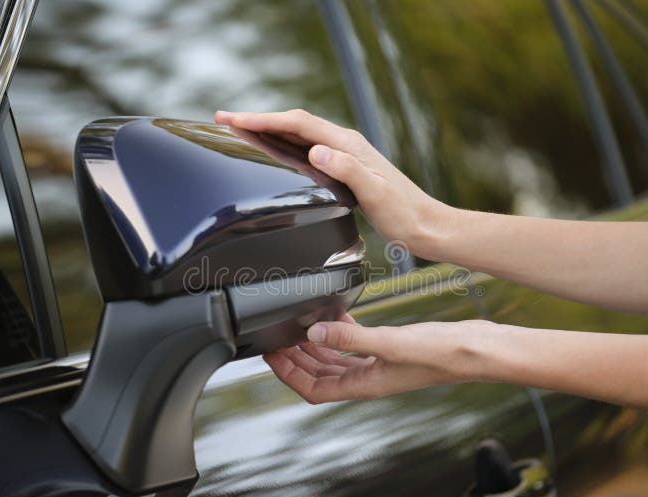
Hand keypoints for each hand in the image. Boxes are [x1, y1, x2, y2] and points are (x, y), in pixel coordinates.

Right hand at [214, 109, 452, 258]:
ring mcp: (345, 155)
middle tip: (223, 121)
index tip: (233, 120)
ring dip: (268, 131)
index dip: (263, 119)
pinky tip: (274, 155)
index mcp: (348, 144)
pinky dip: (283, 146)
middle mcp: (344, 143)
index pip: (297, 123)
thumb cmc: (401, 212)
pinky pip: (306, 150)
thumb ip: (346, 168)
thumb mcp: (374, 192)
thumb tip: (316, 150)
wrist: (424, 225)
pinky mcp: (345, 169)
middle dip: (257, 120)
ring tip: (239, 133)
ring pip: (298, 135)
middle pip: (293, 124)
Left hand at [263, 314, 494, 402]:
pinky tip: (335, 319)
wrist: (476, 350)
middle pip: (320, 375)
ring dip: (314, 349)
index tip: (271, 356)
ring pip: (336, 362)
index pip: (314, 389)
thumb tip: (314, 331)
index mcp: (364, 385)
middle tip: (276, 341)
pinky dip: (340, 335)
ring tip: (296, 330)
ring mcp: (379, 365)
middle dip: (295, 361)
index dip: (288, 376)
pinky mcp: (390, 350)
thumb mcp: (390, 343)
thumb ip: (351, 338)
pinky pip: (356, 347)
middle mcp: (368, 378)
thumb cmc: (442, 355)